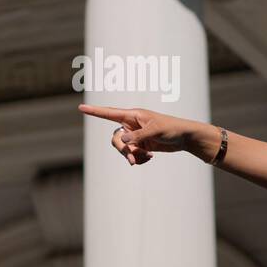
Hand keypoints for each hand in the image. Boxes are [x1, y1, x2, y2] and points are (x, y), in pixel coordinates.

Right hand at [78, 104, 207, 165]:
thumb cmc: (172, 128)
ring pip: (122, 149)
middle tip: (132, 157)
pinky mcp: (140, 146)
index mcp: (133, 115)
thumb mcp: (155, 131)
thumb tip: (123, 140)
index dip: (95, 111)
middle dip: (122, 149)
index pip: (109, 113)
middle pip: (115, 139)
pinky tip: (149, 158)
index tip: (80, 107)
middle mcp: (131, 125)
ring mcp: (135, 136)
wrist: (185, 138)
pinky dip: (138, 159)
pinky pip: (131, 155)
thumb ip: (137, 136)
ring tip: (144, 159)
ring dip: (131, 156)